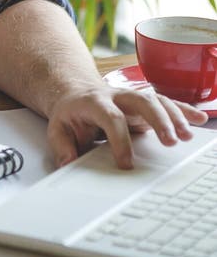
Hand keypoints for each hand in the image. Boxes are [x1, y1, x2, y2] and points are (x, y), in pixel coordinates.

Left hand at [46, 83, 208, 169]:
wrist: (75, 92)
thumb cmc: (70, 113)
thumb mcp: (57, 127)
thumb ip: (61, 145)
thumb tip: (68, 163)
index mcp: (94, 102)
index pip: (110, 117)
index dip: (120, 139)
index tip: (127, 163)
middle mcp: (116, 96)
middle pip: (141, 101)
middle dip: (158, 119)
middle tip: (171, 142)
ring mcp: (132, 98)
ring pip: (157, 100)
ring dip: (175, 117)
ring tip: (187, 136)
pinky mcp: (144, 103)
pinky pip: (166, 102)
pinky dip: (184, 110)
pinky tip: (199, 119)